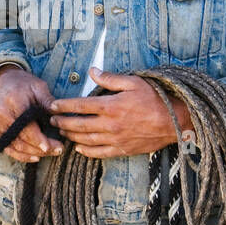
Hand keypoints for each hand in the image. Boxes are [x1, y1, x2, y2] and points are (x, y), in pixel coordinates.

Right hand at [0, 66, 63, 162]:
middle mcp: (3, 117)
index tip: (51, 146)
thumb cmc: (23, 85)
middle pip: (21, 139)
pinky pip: (9, 149)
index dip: (38, 139)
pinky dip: (22, 156)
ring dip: (34, 153)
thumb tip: (60, 114)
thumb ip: (48, 100)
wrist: (4, 83)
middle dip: (40, 148)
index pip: (25, 126)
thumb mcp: (38, 87)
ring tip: (52, 152)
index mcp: (13, 103)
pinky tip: (36, 158)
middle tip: (59, 150)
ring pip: (16, 146)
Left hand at [48, 67, 193, 157]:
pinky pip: (100, 153)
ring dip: (71, 136)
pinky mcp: (122, 149)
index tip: (53, 105)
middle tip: (52, 120)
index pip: (79, 106)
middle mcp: (109, 124)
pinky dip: (87, 151)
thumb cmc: (155, 99)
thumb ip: (110, 78)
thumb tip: (92, 71)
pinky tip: (79, 148)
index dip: (63, 106)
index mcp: (110, 106)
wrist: (174, 122)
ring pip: (86, 140)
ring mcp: (115, 139)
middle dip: (62, 122)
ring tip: (62, 132)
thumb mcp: (133, 82)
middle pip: (78, 125)